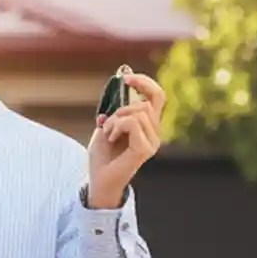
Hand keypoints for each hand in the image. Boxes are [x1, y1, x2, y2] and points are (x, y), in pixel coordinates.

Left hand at [88, 72, 165, 206]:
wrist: (98, 180)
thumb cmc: (102, 155)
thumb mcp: (106, 124)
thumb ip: (116, 106)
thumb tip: (122, 78)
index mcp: (148, 125)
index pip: (157, 96)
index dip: (144, 82)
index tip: (125, 77)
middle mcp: (154, 132)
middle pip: (145, 103)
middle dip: (121, 109)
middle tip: (108, 124)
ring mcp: (152, 141)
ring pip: (137, 112)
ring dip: (116, 120)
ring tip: (109, 134)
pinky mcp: (145, 149)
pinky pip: (132, 123)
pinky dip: (116, 127)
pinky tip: (111, 139)